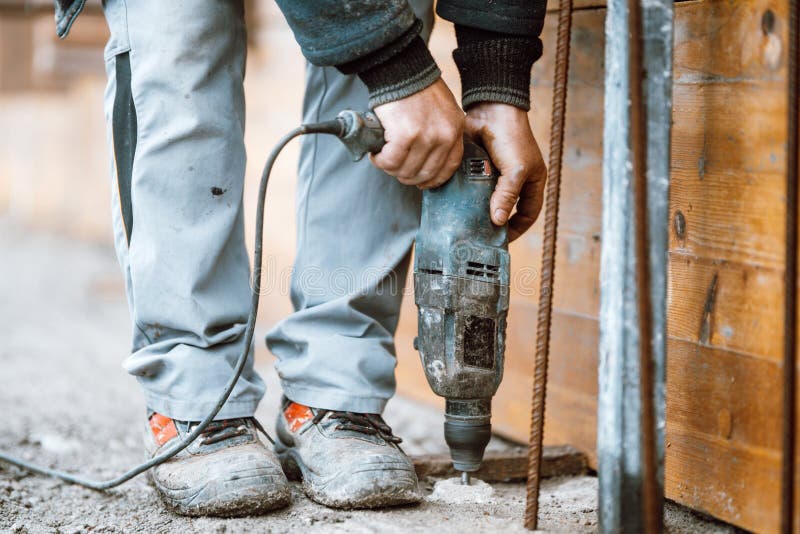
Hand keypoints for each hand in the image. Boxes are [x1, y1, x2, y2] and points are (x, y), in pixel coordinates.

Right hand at [371, 79, 464, 188]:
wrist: (401, 68)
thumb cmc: (418, 87)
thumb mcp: (444, 110)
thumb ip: (442, 132)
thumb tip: (429, 159)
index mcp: (455, 130)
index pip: (449, 167)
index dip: (433, 180)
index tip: (421, 182)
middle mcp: (443, 136)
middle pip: (425, 173)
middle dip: (407, 176)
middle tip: (395, 168)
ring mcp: (425, 137)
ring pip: (406, 171)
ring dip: (391, 169)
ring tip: (383, 158)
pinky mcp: (404, 136)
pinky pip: (391, 162)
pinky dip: (380, 161)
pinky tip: (376, 154)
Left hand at [465, 103, 546, 241]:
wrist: (490, 108)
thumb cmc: (511, 137)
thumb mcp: (515, 170)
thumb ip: (507, 196)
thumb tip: (497, 221)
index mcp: (530, 182)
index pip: (528, 213)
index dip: (517, 228)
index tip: (502, 239)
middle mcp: (513, 180)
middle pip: (504, 209)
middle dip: (493, 222)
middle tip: (479, 235)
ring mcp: (493, 174)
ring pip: (485, 200)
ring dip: (476, 210)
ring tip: (464, 223)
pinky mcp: (476, 168)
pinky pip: (470, 187)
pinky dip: (463, 195)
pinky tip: (454, 204)